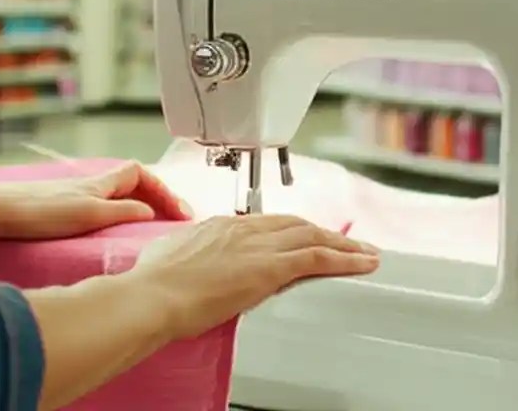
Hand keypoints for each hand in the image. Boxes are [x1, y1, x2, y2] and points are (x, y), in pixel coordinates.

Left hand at [0, 161, 192, 240]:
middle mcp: (91, 186)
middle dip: (157, 200)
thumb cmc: (38, 212)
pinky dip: (117, 218)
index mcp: (102, 183)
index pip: (142, 175)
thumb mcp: (88, 214)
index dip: (164, 191)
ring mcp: (75, 198)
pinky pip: (102, 209)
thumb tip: (151, 215)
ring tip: (151, 232)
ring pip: (117, 198)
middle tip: (174, 224)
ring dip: (138, 210)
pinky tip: (112, 236)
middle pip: (133, 185)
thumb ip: (121, 212)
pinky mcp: (61, 211)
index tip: (181, 215)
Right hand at [128, 215, 380, 338]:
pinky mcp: (270, 268)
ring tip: (367, 253)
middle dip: (324, 233)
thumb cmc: (151, 283)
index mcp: (220, 226)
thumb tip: (185, 256)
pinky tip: (364, 263)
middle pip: (295, 224)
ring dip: (344, 245)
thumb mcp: (168, 254)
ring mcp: (258, 247)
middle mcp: (243, 229)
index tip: (305, 235)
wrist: (152, 295)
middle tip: (347, 241)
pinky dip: (345, 259)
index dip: (292, 228)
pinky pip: (318, 258)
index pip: (267, 223)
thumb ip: (186, 251)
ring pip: (313, 237)